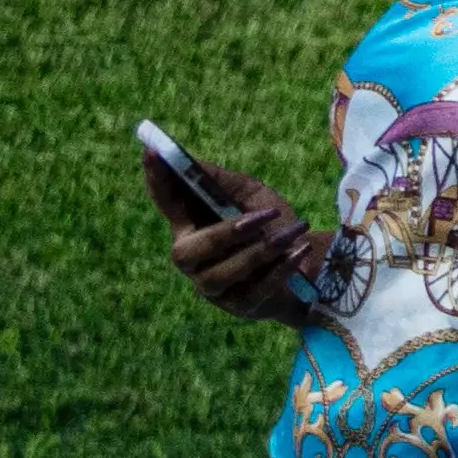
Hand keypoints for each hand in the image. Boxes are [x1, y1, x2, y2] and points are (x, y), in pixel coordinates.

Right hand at [163, 157, 319, 323]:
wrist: (306, 264)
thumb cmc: (269, 225)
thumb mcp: (250, 196)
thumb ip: (221, 181)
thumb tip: (191, 161)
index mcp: (191, 228)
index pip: (168, 204)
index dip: (158, 181)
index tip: (151, 151)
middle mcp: (194, 261)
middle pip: (187, 252)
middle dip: (225, 233)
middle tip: (265, 216)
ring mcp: (215, 287)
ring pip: (221, 274)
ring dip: (261, 250)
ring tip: (292, 232)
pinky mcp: (241, 306)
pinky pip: (254, 290)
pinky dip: (280, 269)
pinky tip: (298, 251)